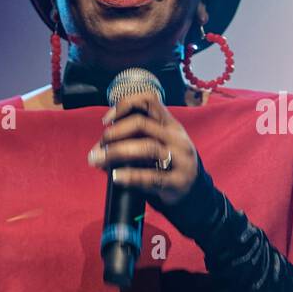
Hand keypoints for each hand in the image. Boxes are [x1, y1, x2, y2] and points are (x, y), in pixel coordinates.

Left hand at [88, 91, 199, 206]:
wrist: (194, 190)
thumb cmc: (168, 164)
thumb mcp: (159, 144)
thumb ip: (134, 139)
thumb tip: (98, 147)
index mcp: (170, 124)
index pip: (149, 101)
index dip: (125, 105)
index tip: (107, 120)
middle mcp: (177, 137)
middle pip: (142, 123)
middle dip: (115, 133)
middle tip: (101, 145)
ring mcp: (180, 159)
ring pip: (147, 147)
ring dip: (117, 152)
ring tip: (100, 160)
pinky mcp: (178, 181)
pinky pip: (152, 176)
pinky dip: (131, 176)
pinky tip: (116, 177)